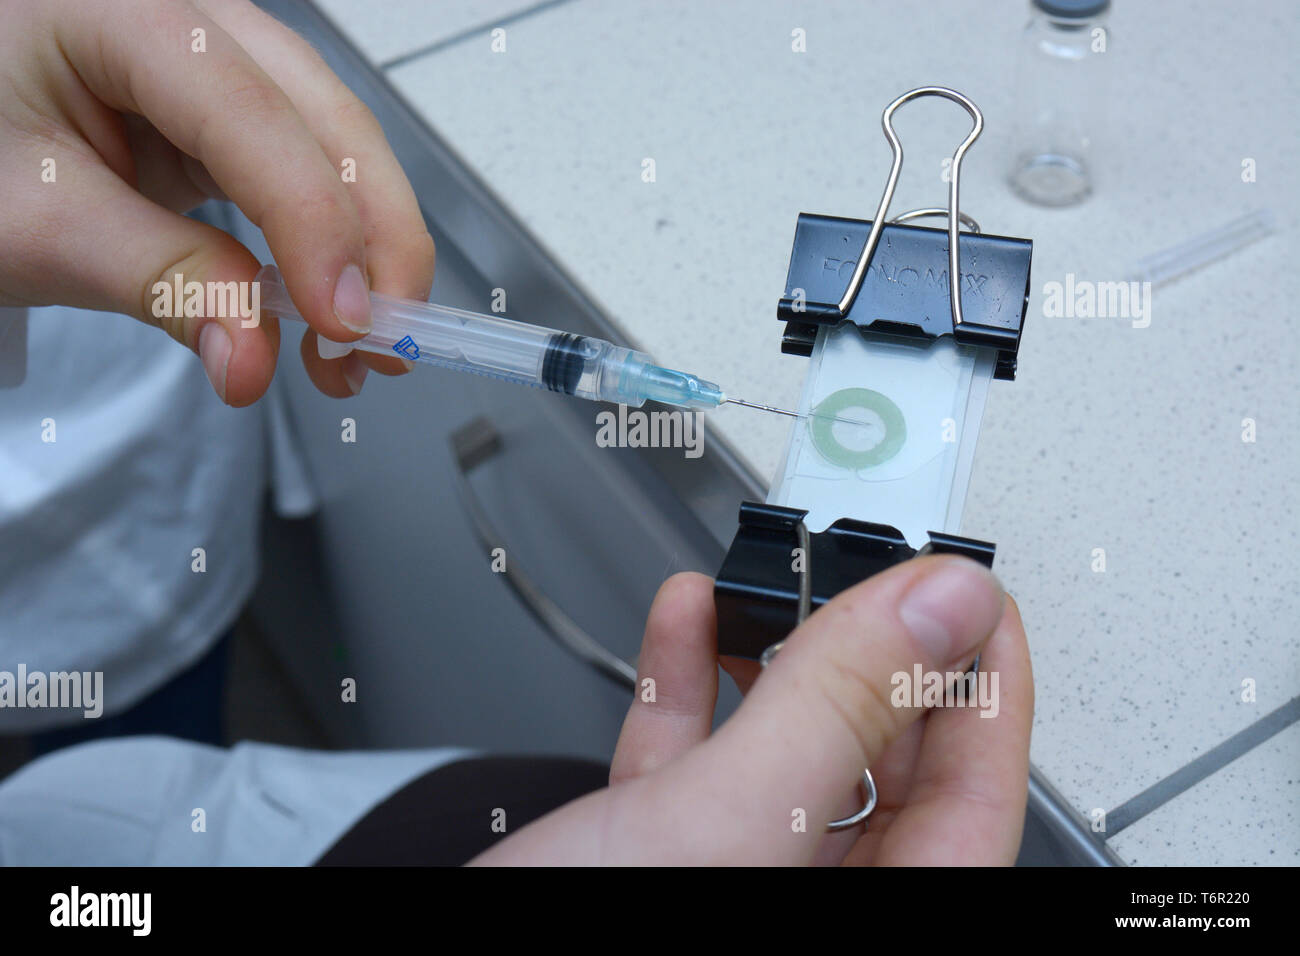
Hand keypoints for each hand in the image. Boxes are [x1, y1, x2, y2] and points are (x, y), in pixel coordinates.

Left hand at [0, 0, 435, 403]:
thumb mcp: (38, 228)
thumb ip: (158, 283)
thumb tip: (253, 359)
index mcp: (119, 12)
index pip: (248, 113)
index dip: (313, 220)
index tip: (340, 322)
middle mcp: (188, 16)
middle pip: (324, 115)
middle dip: (375, 236)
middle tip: (380, 344)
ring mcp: (220, 58)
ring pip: (336, 142)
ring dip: (368, 249)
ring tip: (357, 347)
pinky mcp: (232, 109)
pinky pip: (310, 169)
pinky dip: (334, 244)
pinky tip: (332, 307)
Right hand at [471, 555, 1032, 864]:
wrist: (422, 950)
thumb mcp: (730, 823)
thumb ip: (837, 709)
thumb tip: (939, 608)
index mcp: (877, 918)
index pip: (976, 799)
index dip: (986, 685)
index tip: (971, 595)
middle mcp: (816, 903)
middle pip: (884, 764)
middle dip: (870, 652)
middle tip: (868, 567)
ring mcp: (738, 877)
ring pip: (787, 751)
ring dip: (772, 653)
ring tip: (772, 581)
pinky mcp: (658, 853)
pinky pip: (698, 755)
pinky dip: (692, 679)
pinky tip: (687, 619)